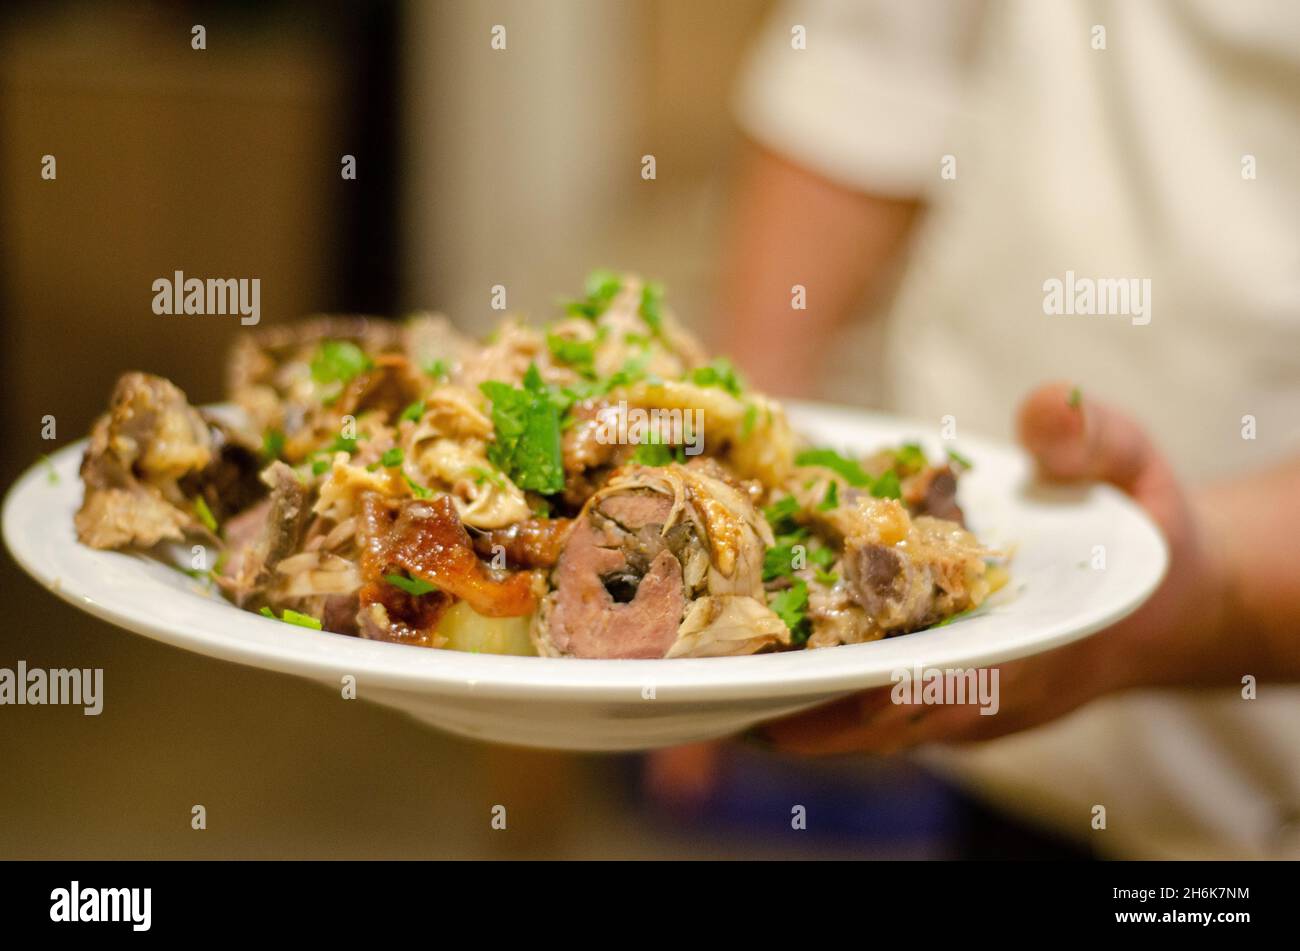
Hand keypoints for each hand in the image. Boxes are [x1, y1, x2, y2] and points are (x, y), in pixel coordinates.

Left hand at [760, 382, 1233, 755]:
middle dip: (803, 706)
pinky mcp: (941, 698)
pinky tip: (751, 650)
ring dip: (796, 703)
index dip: (873, 695)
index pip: (948, 688)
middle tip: (716, 680)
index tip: (797, 693)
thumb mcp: (1135, 466)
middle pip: (882, 721)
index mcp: (1040, 651)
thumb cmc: (1142, 533)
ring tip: (710, 671)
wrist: (1162, 598)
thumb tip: (1039, 413)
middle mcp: (991, 694)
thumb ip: (1093, 441)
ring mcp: (963, 705)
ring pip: (866, 722)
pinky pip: (870, 706)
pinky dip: (817, 684)